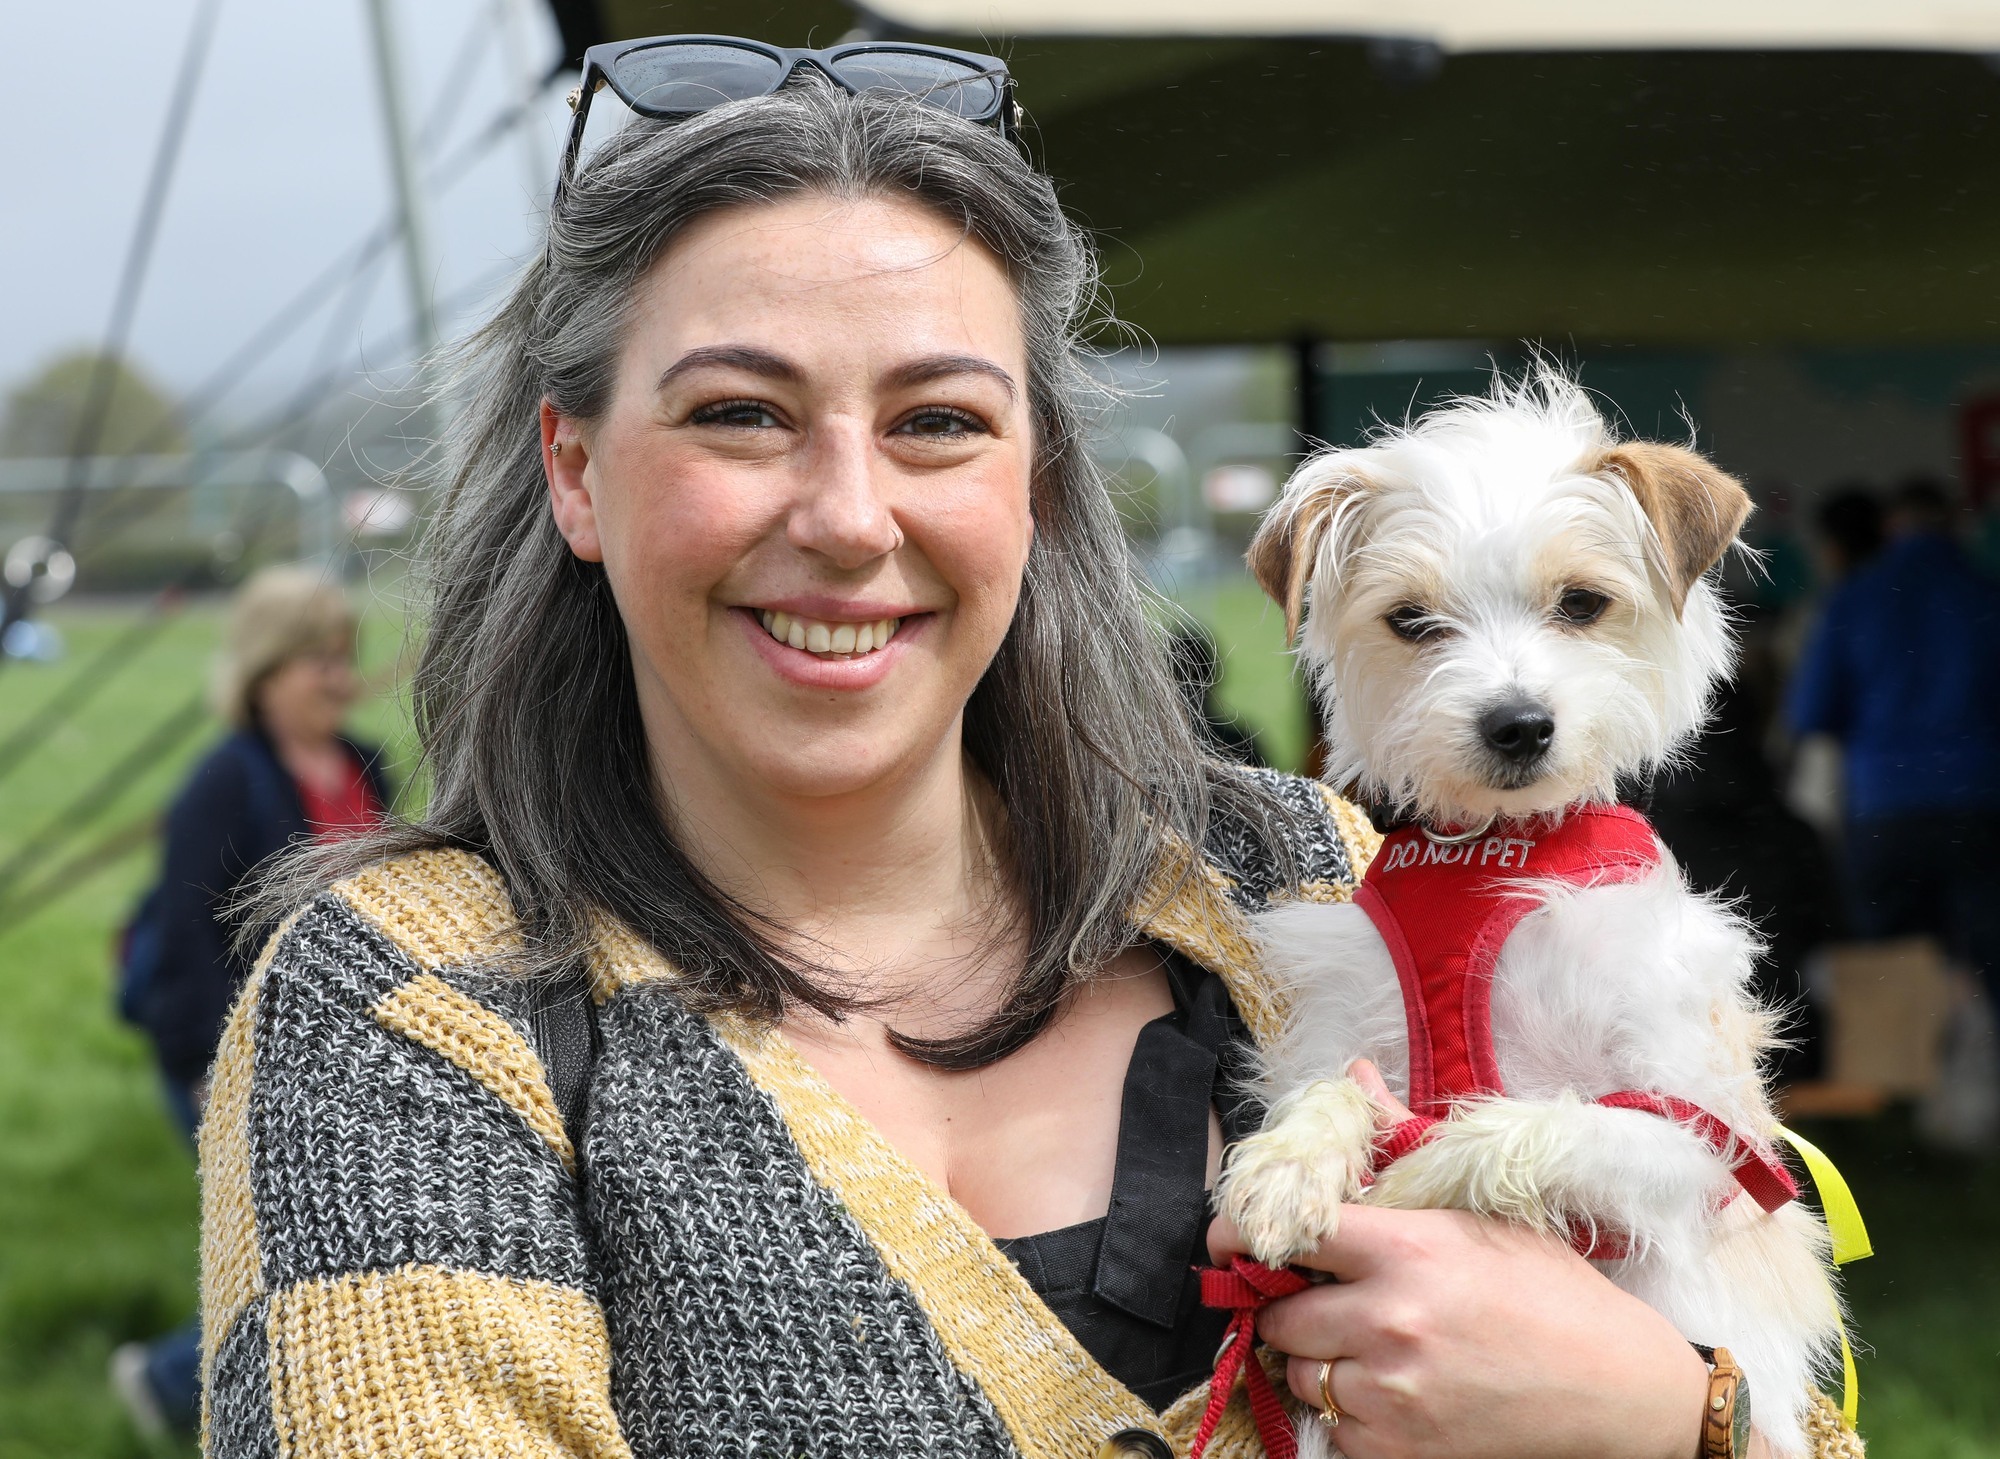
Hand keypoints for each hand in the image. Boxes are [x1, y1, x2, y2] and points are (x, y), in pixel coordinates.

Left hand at [1208, 1064, 1708, 1458]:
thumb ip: (1402, 1144)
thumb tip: (1353, 1077)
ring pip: (1299, 1374)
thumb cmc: (1552, 1293)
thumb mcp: (1481, 1211)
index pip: (1290, 1234)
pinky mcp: (1401, 1450)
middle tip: (1322, 1301)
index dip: (1249, 1235)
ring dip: (1318, 1362)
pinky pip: (1332, 1431)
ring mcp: (1393, 1392)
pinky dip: (1348, 1416)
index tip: (1234, 1243)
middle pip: (1281, 1314)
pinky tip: (1393, 1393)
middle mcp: (1390, 1321)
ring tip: (1368, 1347)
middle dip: (1291, 1306)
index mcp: (1407, 1251)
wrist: (1618, 1390)